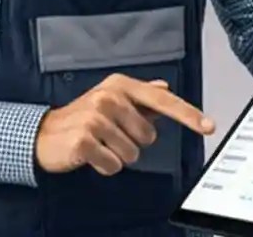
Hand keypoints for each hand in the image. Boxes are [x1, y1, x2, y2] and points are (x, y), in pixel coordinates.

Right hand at [34, 74, 215, 176]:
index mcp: (119, 86)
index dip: (188, 115)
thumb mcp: (110, 100)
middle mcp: (108, 98)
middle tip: (109, 135)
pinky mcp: (84, 141)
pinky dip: (104, 166)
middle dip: (132, 142)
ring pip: (132, 153)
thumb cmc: (81, 118)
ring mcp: (95, 118)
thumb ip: (140, 97)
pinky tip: (90, 155)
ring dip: (117, 155)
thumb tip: (164, 88)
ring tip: (99, 144)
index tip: (208, 126)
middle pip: (148, 136)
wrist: (43, 134)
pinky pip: (113, 165)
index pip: (162, 101)